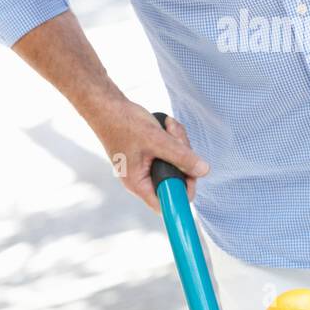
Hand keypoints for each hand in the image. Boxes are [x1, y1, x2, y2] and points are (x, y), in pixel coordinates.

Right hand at [92, 99, 209, 212]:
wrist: (106, 107)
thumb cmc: (123, 124)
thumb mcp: (157, 140)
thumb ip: (181, 156)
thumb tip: (203, 170)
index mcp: (138, 184)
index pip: (166, 203)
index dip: (182, 192)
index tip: (192, 173)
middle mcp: (141, 179)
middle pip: (175, 180)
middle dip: (182, 157)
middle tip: (176, 138)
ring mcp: (145, 167)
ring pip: (175, 163)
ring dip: (178, 144)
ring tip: (169, 127)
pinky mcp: (149, 156)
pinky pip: (169, 153)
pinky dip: (172, 139)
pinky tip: (166, 126)